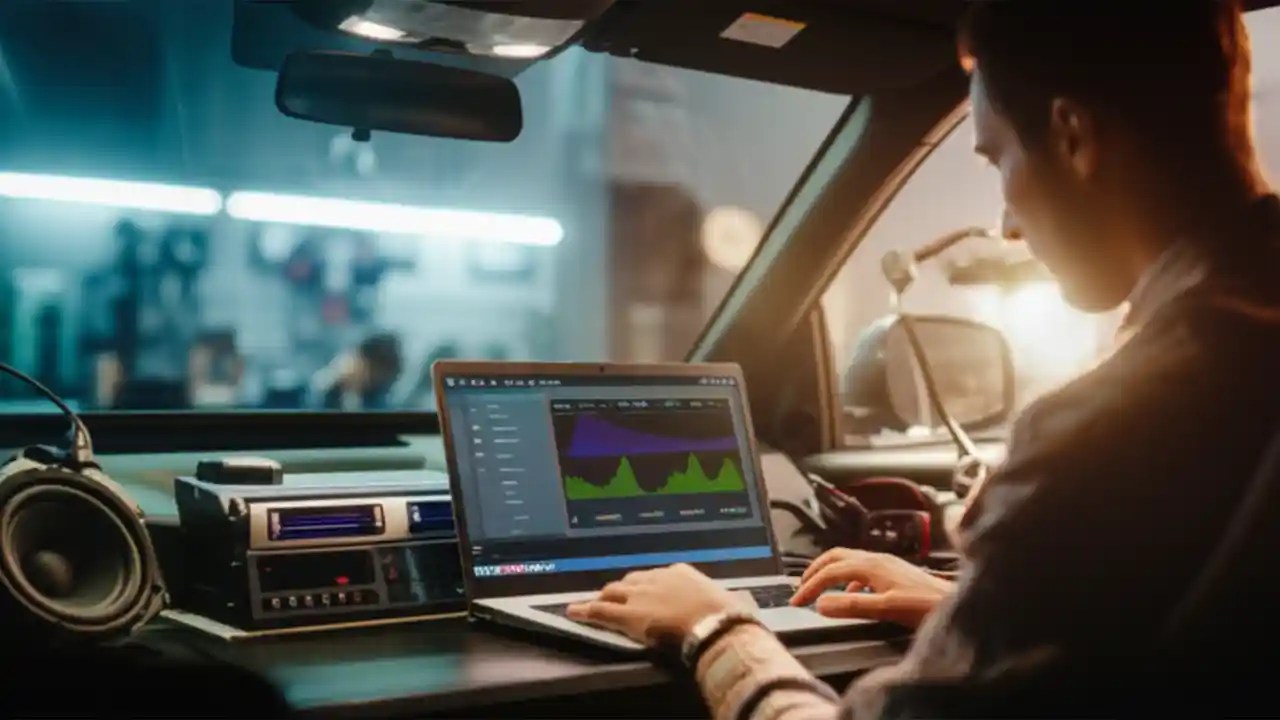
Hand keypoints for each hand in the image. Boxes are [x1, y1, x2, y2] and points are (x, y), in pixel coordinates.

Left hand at [566, 564, 743, 646]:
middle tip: (615, 598)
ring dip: (603, 598)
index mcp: (680, 573)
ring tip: (593, 604)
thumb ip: (721, 599)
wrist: (714, 625)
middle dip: (622, 590)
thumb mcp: (725, 600)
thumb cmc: (725, 616)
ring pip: (612, 593)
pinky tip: (574, 612)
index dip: (647, 587)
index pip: (656, 577)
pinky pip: (600, 610)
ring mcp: (639, 595)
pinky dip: (585, 610)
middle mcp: (656, 578)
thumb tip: (735, 603)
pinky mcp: (627, 614)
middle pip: (630, 581)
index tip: (646, 593)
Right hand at [790, 549, 952, 627]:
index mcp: (871, 565)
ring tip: (818, 589)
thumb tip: (821, 604)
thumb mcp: (885, 609)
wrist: (954, 604)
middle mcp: (876, 559)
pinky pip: (860, 570)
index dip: (810, 585)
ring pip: (847, 561)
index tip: (797, 601)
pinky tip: (849, 596)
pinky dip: (845, 580)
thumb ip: (852, 606)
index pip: (830, 571)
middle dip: (813, 571)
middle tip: (800, 588)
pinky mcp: (893, 571)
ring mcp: (885, 563)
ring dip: (828, 573)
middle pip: (835, 557)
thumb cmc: (925, 607)